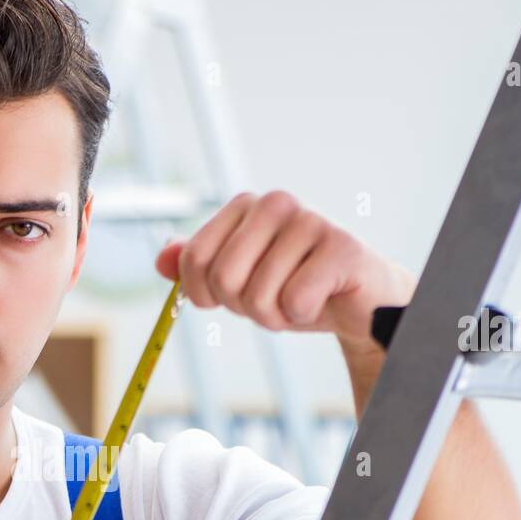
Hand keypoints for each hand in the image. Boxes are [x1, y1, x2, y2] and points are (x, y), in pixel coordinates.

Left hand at [155, 190, 415, 354]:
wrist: (356, 305)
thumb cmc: (294, 289)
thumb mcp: (239, 281)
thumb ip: (198, 267)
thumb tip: (163, 258)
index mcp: (244, 206)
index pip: (194, 261)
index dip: (205, 295)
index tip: (233, 296)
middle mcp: (276, 204)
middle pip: (223, 278)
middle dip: (243, 307)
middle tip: (273, 300)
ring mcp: (310, 221)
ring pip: (258, 295)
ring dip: (275, 316)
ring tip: (300, 300)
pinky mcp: (341, 246)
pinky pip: (295, 300)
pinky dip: (303, 315)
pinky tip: (322, 301)